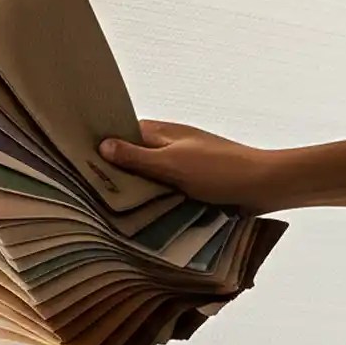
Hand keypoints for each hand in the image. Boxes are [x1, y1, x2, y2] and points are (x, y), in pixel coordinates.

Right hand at [99, 120, 290, 213]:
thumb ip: (137, 157)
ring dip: (138, 187)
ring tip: (110, 204)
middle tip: (90, 187)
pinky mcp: (195, 184)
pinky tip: (144, 213)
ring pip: (150, 175)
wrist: (264, 187)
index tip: (80, 157)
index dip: (105, 142)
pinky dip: (155, 198)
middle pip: (136, 155)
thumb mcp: (172, 164)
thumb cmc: (219, 170)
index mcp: (164, 132)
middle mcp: (172, 145)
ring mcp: (184, 165)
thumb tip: (102, 145)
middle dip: (118, 168)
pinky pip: (166, 189)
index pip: (125, 131)